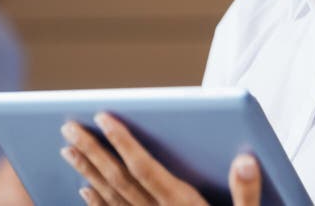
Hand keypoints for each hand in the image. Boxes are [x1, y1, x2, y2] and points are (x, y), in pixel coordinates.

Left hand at [60, 112, 260, 204]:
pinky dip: (96, 204)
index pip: (145, 168)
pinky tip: (84, 189)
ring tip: (68, 149)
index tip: (103, 118)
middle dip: (93, 151)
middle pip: (119, 179)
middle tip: (69, 127)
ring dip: (88, 172)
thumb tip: (246, 161)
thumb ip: (246, 194)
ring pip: (110, 197)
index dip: (123, 142)